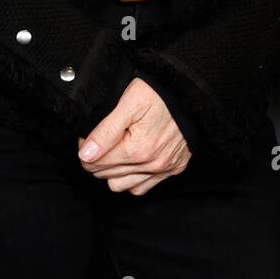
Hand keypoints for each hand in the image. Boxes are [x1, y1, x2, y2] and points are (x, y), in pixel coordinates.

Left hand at [77, 77, 190, 194]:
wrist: (193, 92)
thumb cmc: (162, 93)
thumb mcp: (130, 102)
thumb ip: (106, 130)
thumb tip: (86, 154)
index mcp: (137, 150)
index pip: (94, 163)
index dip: (86, 148)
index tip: (88, 136)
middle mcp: (151, 165)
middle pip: (106, 175)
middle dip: (97, 158)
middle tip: (100, 139)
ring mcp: (164, 169)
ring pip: (121, 186)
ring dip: (113, 171)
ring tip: (116, 149)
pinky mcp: (174, 168)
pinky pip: (143, 187)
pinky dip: (133, 178)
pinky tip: (132, 161)